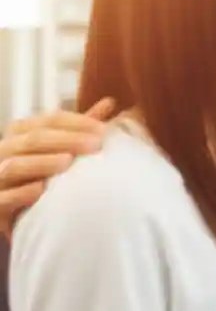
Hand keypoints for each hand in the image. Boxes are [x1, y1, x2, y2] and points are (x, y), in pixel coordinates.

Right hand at [0, 97, 115, 238]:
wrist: (10, 208)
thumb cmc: (40, 173)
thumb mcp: (60, 149)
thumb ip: (80, 129)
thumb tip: (109, 102)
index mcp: (21, 133)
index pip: (49, 121)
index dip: (77, 123)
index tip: (104, 131)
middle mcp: (4, 151)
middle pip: (33, 140)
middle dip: (66, 140)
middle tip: (96, 145)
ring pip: (14, 166)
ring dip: (42, 163)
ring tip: (68, 162)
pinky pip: (2, 197)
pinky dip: (20, 193)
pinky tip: (40, 190)